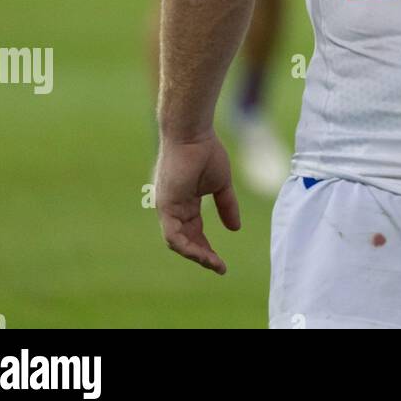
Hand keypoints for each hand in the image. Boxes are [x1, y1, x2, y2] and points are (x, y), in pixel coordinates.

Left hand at [155, 130, 240, 274]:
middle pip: (186, 240)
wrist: (193, 134)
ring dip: (196, 254)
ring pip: (178, 242)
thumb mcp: (222, 184)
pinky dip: (186, 246)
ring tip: (214, 263)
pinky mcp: (165, 205)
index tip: (222, 262)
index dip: (208, 247)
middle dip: (203, 255)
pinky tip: (201, 253)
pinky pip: (172, 234)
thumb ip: (227, 206)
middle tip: (220, 266)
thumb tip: (235, 228)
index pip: (195, 232)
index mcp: (185, 204)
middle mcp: (173, 209)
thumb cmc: (206, 152)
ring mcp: (167, 208)